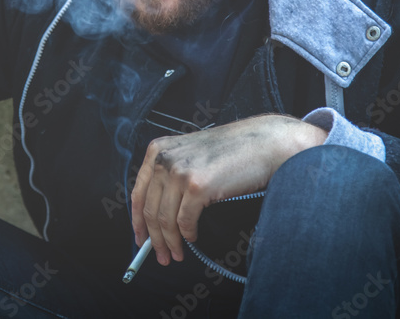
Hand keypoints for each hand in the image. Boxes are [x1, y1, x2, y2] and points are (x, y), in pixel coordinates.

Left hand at [130, 114, 326, 265]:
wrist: (262, 144)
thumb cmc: (231, 151)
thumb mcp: (190, 154)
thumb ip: (170, 174)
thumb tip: (157, 212)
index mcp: (158, 150)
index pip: (138, 192)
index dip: (137, 220)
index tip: (140, 239)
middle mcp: (164, 159)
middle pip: (149, 209)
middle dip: (153, 238)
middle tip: (159, 256)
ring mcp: (180, 172)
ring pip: (164, 219)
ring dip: (169, 242)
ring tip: (176, 254)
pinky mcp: (197, 186)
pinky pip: (184, 221)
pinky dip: (187, 235)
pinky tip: (192, 238)